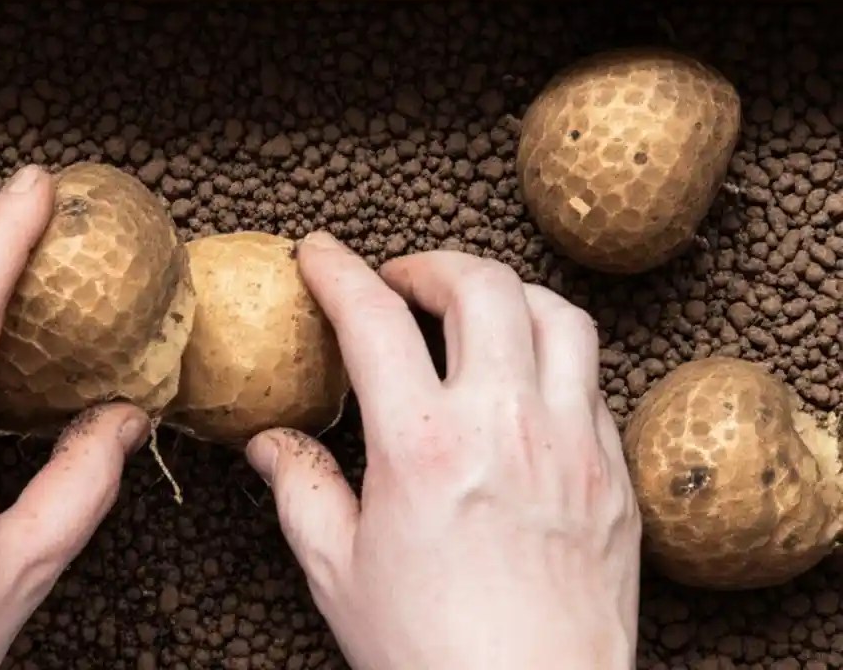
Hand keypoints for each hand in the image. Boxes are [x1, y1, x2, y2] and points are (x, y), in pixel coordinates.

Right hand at [246, 234, 640, 668]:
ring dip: (505, 293)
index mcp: (422, 446)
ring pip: (557, 315)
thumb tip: (270, 442)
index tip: (319, 255)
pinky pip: (593, 378)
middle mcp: (505, 425)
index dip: (338, 270)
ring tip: (472, 310)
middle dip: (430, 263)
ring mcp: (573, 444)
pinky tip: (522, 382)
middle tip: (399, 281)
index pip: (372, 318)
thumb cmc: (431, 653)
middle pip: (481, 286)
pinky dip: (552, 354)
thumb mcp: (338, 571)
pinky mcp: (615, 473)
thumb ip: (300, 488)